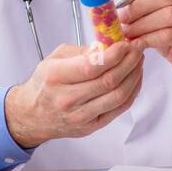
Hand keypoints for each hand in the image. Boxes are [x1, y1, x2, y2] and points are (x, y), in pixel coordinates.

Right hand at [4, 40, 143, 149]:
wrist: (33, 115)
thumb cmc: (44, 84)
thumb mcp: (54, 59)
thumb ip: (81, 51)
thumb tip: (108, 45)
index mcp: (56, 77)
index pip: (91, 67)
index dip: (114, 55)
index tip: (126, 44)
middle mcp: (68, 99)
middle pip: (109, 81)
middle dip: (129, 62)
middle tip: (138, 48)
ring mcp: (81, 116)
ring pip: (118, 96)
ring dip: (134, 76)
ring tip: (139, 62)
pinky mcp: (92, 126)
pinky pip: (119, 109)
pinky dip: (132, 92)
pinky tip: (134, 79)